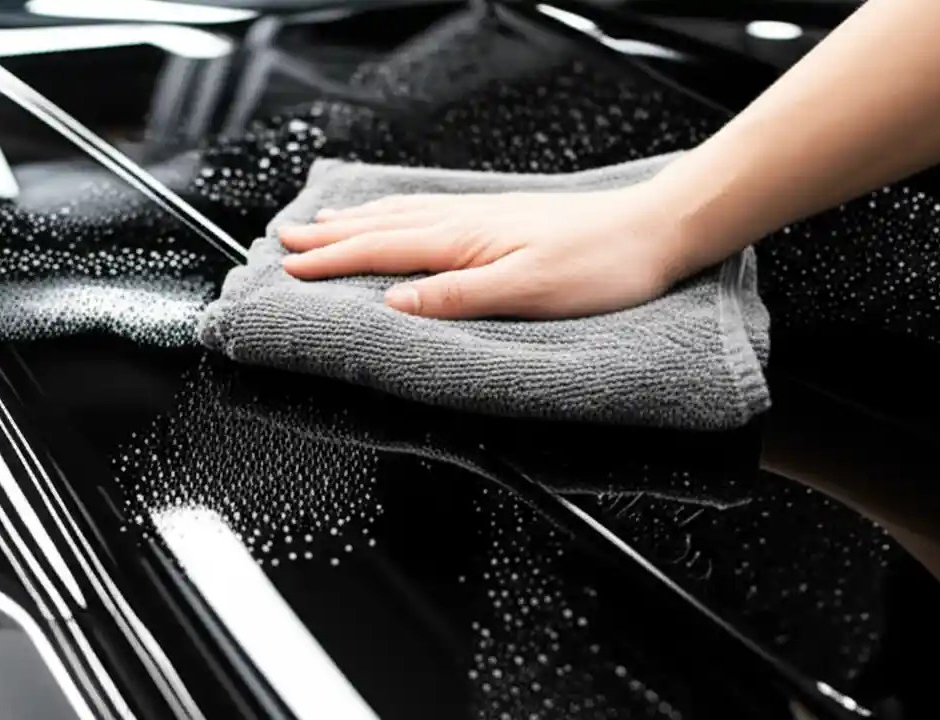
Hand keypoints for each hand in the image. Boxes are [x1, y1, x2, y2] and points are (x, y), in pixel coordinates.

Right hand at [278, 183, 699, 318]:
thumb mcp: (527, 292)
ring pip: (402, 215)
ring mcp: (481, 216)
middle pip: (382, 226)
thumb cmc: (600, 265)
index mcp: (464, 241)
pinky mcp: (499, 218)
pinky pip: (429, 211)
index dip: (333, 260)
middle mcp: (465, 221)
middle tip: (286, 240)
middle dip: (330, 235)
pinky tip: (396, 214)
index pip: (382, 250)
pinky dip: (396, 212)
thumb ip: (457, 297)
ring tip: (323, 221)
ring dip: (357, 220)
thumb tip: (394, 305)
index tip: (291, 267)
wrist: (653, 230)